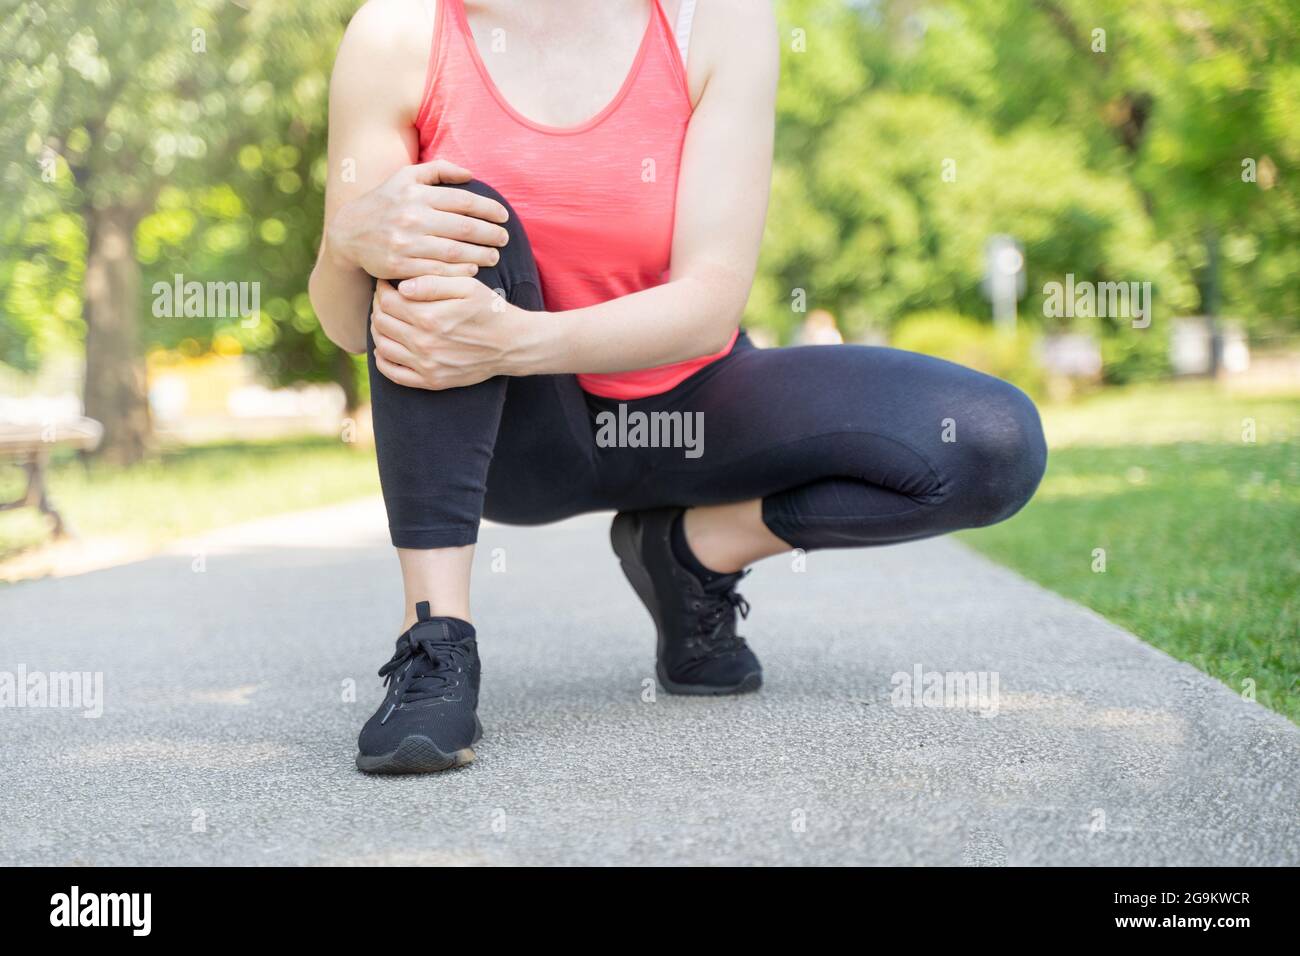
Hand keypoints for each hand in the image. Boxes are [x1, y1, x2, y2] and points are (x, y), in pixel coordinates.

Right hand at [327, 160, 510, 279]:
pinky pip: (438, 271)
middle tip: (505, 239)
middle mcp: (412, 217)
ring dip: (480, 255)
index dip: (489, 209)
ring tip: (494, 256)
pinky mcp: (400, 266)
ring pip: (454, 252)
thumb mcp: (406, 177)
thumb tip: (470, 174)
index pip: (464, 201)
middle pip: (464, 228)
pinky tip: (473, 270)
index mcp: (417, 194)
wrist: (349, 232)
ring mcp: (406, 243)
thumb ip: (439, 170)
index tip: (504, 217)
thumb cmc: (385, 202)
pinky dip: (459, 272)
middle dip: (491, 234)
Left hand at [370, 276, 531, 389]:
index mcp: (431, 318)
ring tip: (386, 319)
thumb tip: (402, 287)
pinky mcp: (431, 381)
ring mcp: (427, 365)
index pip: (388, 301)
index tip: (387, 283)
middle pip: (382, 322)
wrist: (512, 345)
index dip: (382, 289)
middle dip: (378, 306)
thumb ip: (433, 283)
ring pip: (382, 346)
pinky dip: (382, 359)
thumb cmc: (490, 311)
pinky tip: (387, 346)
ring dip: (377, 330)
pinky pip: (393, 373)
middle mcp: (424, 344)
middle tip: (386, 299)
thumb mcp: (468, 287)